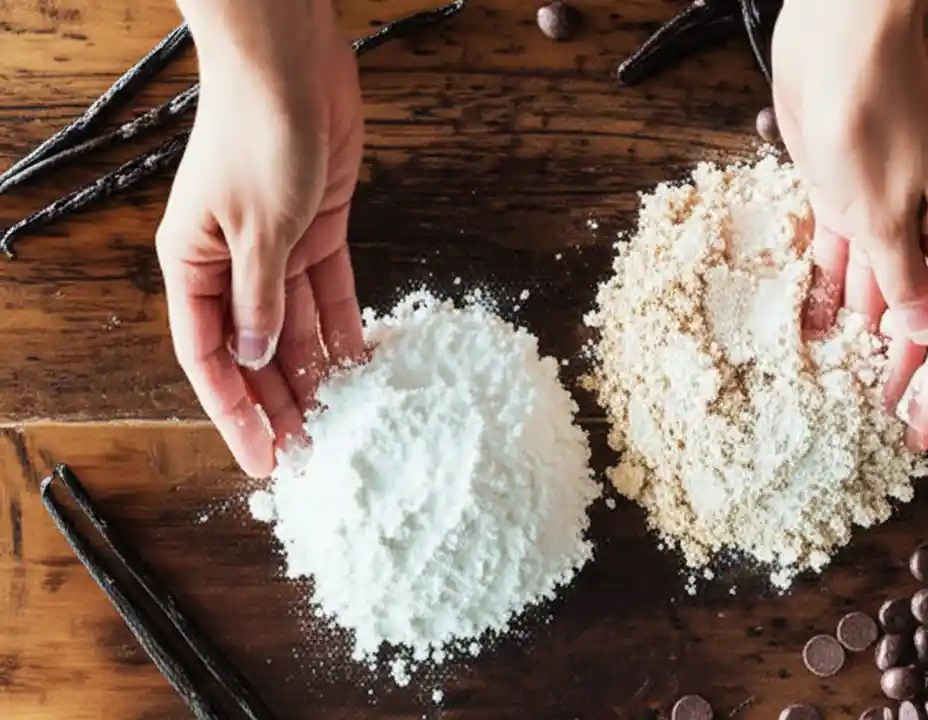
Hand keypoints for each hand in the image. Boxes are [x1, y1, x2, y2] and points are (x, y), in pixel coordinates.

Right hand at [156, 2, 364, 476]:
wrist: (292, 65)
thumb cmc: (258, 136)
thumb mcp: (259, 228)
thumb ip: (261, 299)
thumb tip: (259, 360)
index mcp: (194, 266)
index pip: (210, 358)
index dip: (234, 412)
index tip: (261, 460)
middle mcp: (232, 266)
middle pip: (256, 353)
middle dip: (281, 405)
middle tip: (312, 456)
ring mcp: (277, 250)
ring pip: (296, 330)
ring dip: (316, 376)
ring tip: (343, 426)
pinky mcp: (319, 232)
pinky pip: (330, 296)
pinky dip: (345, 331)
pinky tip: (363, 369)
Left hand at [771, 0, 927, 450]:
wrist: (836, 43)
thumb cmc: (868, 119)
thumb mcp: (881, 216)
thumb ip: (898, 281)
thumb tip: (918, 334)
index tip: (919, 433)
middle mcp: (927, 232)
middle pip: (919, 320)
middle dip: (899, 373)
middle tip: (872, 425)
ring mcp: (885, 216)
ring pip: (878, 295)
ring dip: (861, 342)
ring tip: (837, 393)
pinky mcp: (845, 202)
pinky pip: (840, 264)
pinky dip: (827, 298)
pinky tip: (809, 335)